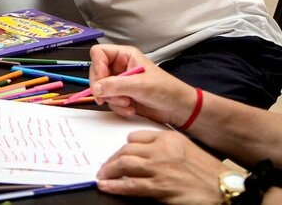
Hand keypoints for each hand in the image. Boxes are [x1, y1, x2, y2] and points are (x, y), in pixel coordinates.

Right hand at [89, 44, 195, 126]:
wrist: (179, 109)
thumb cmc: (166, 90)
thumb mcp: (140, 85)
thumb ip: (116, 85)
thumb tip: (96, 88)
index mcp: (125, 56)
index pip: (99, 54)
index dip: (97, 67)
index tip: (102, 82)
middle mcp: (120, 67)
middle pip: (96, 73)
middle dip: (104, 88)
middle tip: (110, 97)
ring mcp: (119, 82)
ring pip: (101, 89)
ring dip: (112, 100)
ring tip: (128, 103)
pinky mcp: (121, 95)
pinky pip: (108, 100)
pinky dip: (117, 107)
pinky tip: (130, 108)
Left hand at [97, 130, 222, 203]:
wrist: (224, 189)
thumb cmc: (208, 171)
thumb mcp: (186, 148)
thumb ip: (165, 146)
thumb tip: (143, 151)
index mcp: (167, 138)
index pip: (134, 137)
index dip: (123, 147)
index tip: (119, 153)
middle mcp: (160, 150)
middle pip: (125, 150)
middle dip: (112, 160)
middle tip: (106, 167)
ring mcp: (158, 169)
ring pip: (123, 165)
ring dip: (108, 171)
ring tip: (102, 176)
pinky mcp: (159, 188)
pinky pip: (130, 185)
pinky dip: (114, 186)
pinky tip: (105, 186)